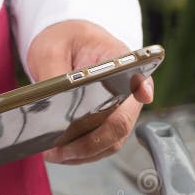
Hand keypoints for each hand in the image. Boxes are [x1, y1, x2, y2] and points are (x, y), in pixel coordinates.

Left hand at [27, 20, 154, 163]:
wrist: (68, 44)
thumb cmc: (65, 40)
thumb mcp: (52, 49)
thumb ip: (54, 74)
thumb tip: (49, 105)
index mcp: (123, 62)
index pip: (138, 80)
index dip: (142, 91)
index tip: (144, 93)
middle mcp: (129, 91)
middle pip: (120, 125)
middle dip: (90, 143)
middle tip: (59, 149)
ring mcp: (120, 111)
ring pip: (110, 142)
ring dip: (83, 154)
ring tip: (53, 154)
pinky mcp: (107, 125)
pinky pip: (99, 147)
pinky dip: (80, 154)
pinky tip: (59, 153)